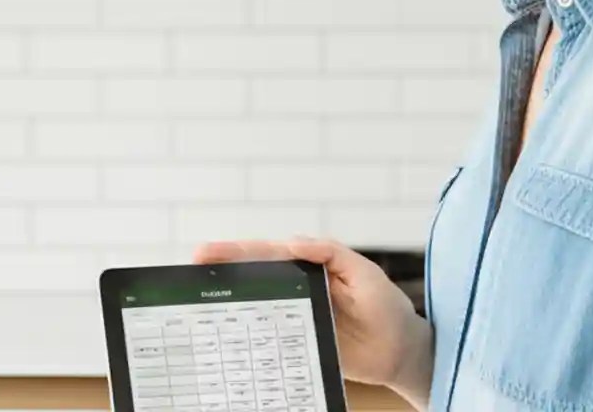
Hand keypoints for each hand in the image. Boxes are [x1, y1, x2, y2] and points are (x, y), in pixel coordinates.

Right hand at [191, 236, 431, 389]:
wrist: (400, 351)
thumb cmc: (386, 306)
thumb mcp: (362, 272)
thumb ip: (329, 253)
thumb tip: (291, 241)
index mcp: (310, 266)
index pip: (267, 254)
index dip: (237, 252)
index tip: (207, 252)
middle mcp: (298, 289)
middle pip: (253, 278)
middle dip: (222, 272)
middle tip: (191, 270)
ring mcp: (295, 316)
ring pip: (254, 306)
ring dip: (227, 302)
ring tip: (197, 300)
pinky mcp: (296, 343)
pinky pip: (266, 337)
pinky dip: (245, 335)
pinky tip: (225, 336)